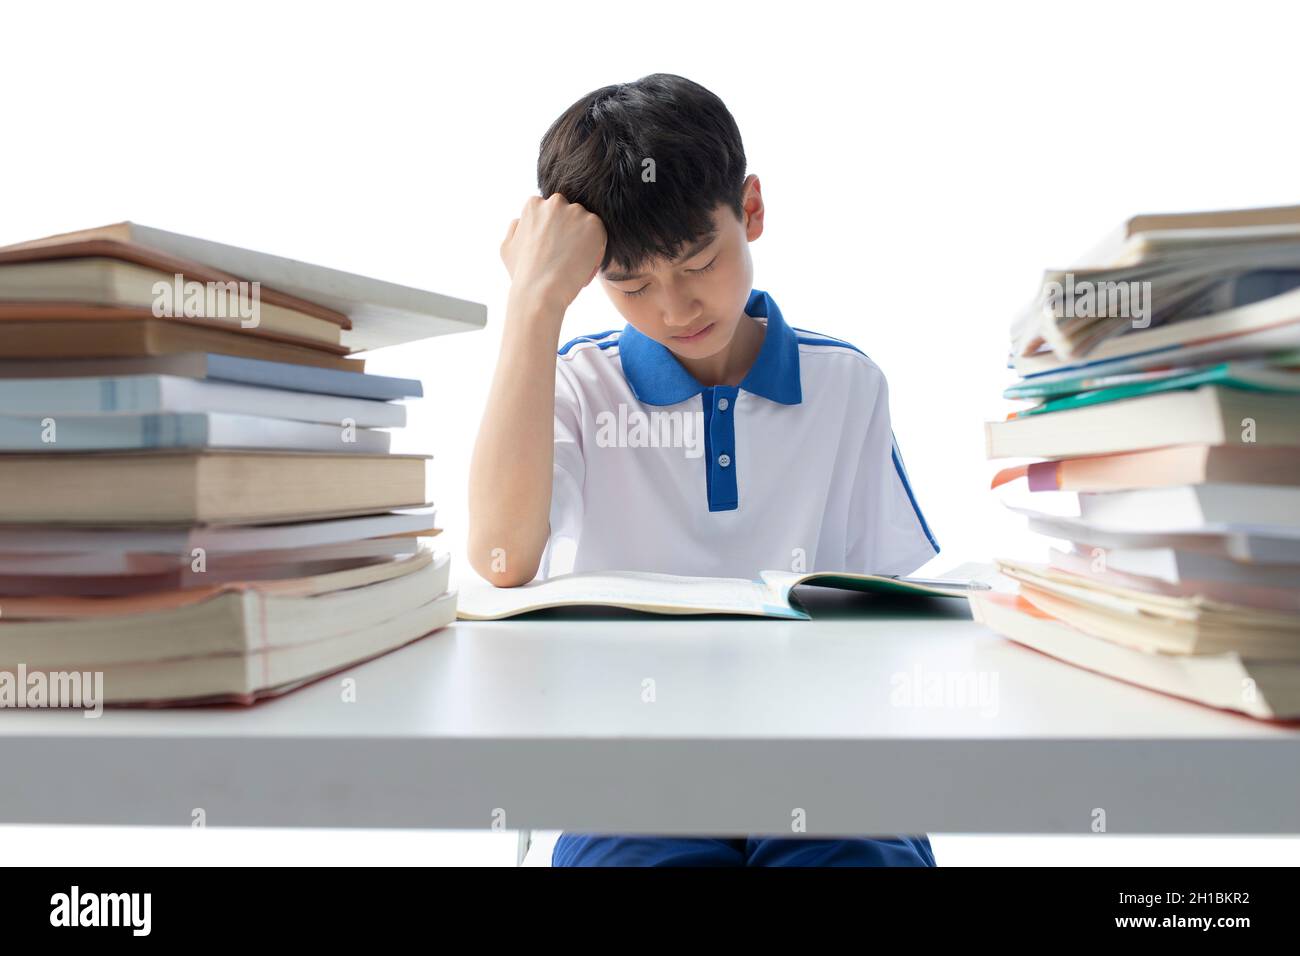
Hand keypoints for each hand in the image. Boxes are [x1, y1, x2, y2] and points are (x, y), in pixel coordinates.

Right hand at [501, 194, 606, 311]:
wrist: (540, 291)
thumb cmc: (522, 275)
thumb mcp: (507, 246)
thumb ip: (516, 228)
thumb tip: (521, 220)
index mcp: (534, 204)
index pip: (551, 213)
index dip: (554, 233)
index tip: (553, 251)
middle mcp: (555, 202)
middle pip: (570, 215)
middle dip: (570, 233)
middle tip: (567, 258)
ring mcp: (576, 212)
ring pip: (586, 225)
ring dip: (584, 242)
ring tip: (575, 266)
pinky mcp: (594, 224)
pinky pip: (600, 236)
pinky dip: (596, 251)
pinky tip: (584, 267)